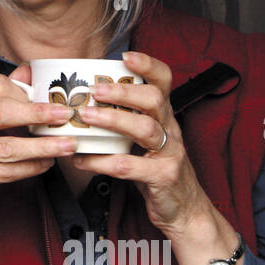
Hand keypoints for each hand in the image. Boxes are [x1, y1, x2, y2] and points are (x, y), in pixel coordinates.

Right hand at [0, 67, 76, 226]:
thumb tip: (28, 71)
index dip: (24, 93)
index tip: (50, 102)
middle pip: (0, 112)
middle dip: (37, 114)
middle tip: (65, 117)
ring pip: (6, 146)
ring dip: (41, 146)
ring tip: (66, 146)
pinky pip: (1, 171)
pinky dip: (28, 168)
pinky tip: (45, 164)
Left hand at [69, 50, 210, 233]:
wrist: (184, 210)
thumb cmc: (156, 169)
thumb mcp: (144, 140)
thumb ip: (123, 120)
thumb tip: (82, 101)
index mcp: (164, 116)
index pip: (164, 82)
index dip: (148, 65)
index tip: (125, 55)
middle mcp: (171, 129)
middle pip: (155, 100)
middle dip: (124, 92)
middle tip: (94, 90)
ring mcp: (170, 153)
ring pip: (146, 130)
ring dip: (113, 121)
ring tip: (85, 118)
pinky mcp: (163, 177)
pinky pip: (131, 167)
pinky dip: (103, 162)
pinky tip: (81, 160)